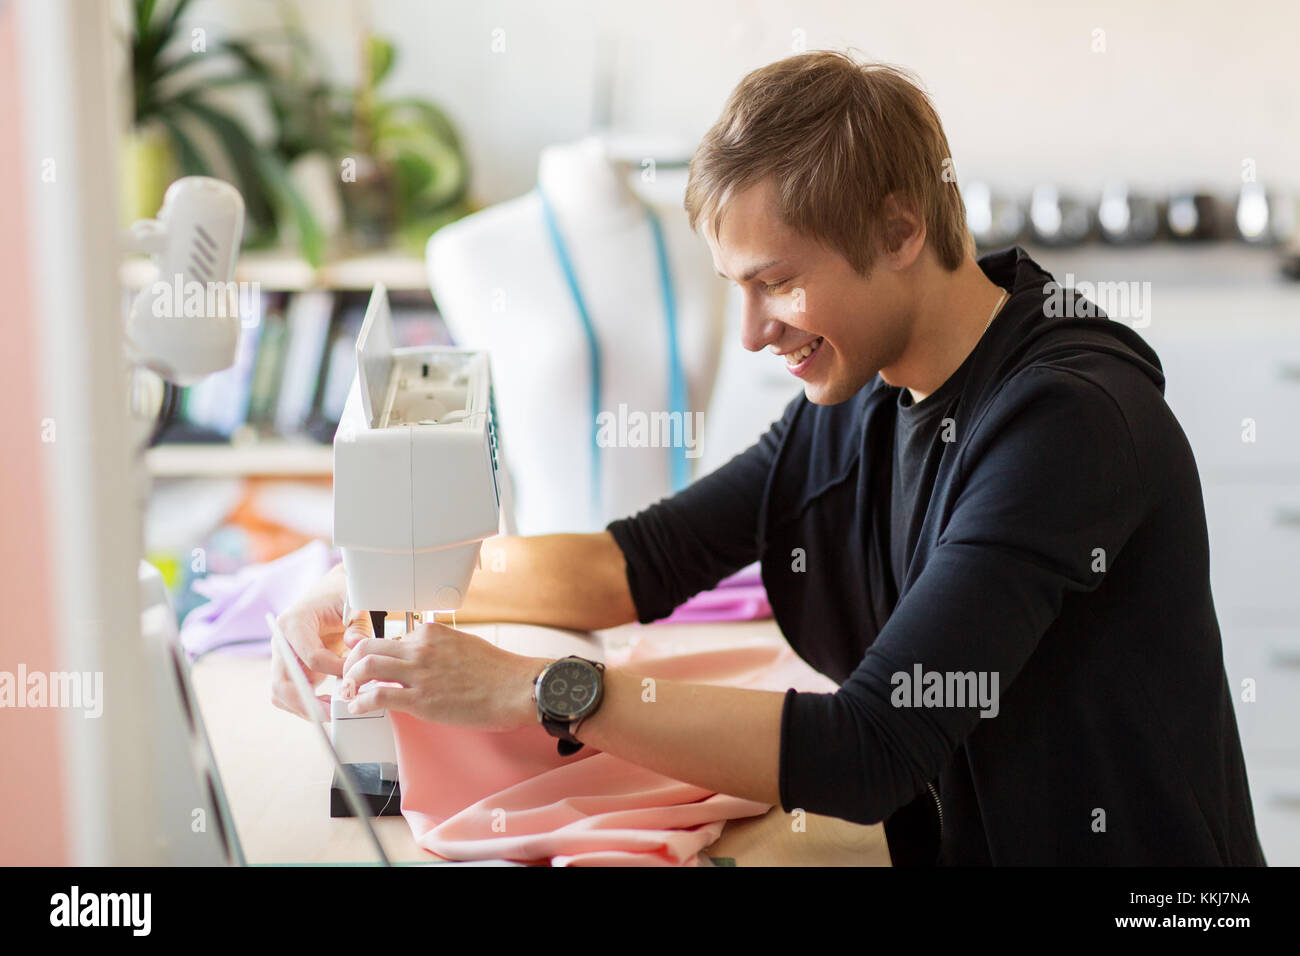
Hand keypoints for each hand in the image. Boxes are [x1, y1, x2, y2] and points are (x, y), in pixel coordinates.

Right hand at [271, 563, 373, 719]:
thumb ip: (358, 623)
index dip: (336, 670)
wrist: (331, 591)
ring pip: (281, 694)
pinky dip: (306, 705)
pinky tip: (330, 705)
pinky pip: (290, 694)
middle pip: (282, 683)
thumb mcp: (354, 601)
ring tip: (333, 714)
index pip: (311, 657)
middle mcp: (281, 642)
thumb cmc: (342, 594)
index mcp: (293, 622)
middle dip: (308, 704)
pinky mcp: (290, 669)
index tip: (357, 675)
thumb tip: (356, 645)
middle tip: (334, 715)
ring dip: (305, 709)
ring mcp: (283, 657)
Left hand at [339, 621, 549, 732]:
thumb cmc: (497, 671)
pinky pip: (378, 696)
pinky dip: (361, 701)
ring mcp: (419, 672)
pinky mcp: (421, 699)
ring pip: (366, 667)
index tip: (368, 661)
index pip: (389, 636)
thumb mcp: (463, 644)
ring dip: (351, 679)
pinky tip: (358, 707)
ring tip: (350, 691)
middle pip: (368, 646)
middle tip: (350, 675)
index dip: (374, 651)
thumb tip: (423, 657)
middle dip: (352, 661)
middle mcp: (420, 647)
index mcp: (431, 632)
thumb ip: (438, 647)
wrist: (516, 687)